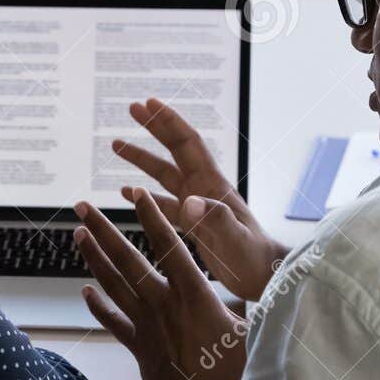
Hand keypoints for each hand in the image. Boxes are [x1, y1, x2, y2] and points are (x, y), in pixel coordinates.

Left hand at [73, 188, 247, 379]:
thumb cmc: (236, 377)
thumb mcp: (254, 334)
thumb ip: (261, 305)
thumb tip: (292, 283)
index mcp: (194, 296)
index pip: (170, 248)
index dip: (153, 219)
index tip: (137, 195)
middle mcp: (164, 306)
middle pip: (128, 260)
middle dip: (104, 230)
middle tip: (83, 206)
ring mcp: (147, 327)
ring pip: (113, 285)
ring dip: (94, 257)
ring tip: (78, 234)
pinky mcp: (140, 348)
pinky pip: (114, 322)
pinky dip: (98, 305)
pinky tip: (85, 290)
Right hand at [112, 98, 288, 301]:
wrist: (263, 277)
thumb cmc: (252, 258)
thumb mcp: (233, 238)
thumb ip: (214, 219)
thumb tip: (188, 201)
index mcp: (212, 185)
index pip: (188, 143)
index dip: (168, 122)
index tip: (148, 103)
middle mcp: (203, 189)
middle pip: (175, 150)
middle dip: (154, 127)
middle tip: (132, 108)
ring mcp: (197, 205)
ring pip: (164, 175)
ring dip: (142, 159)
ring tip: (116, 145)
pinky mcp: (193, 224)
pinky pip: (163, 203)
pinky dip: (144, 196)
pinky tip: (127, 192)